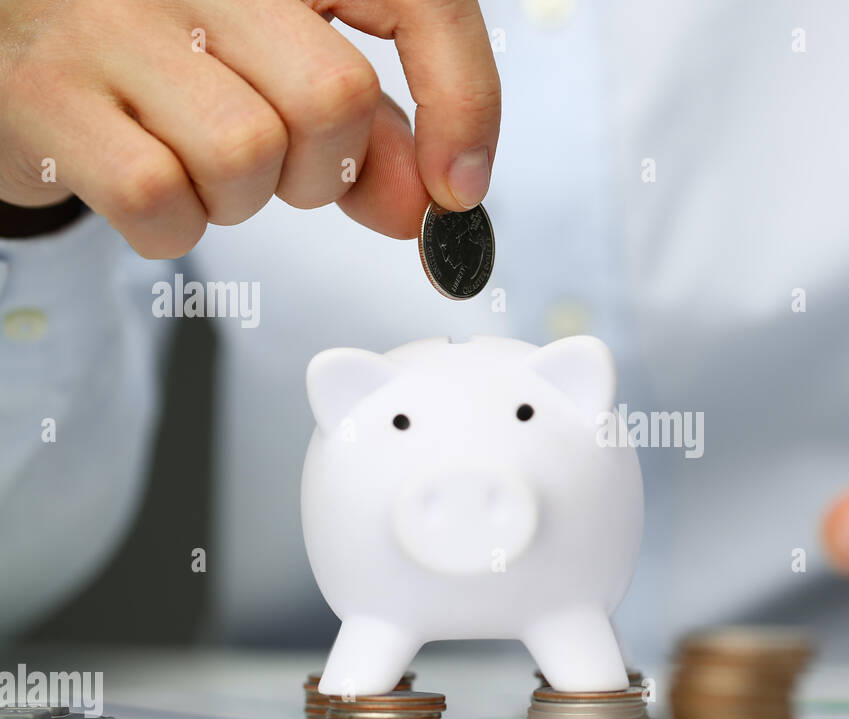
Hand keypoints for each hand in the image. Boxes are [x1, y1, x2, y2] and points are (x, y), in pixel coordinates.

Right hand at [0, 0, 499, 255]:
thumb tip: (424, 205)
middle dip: (323, 167)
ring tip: (194, 158)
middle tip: (276, 161)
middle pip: (334, 97)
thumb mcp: (279, 69)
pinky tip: (146, 182)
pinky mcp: (45, 92)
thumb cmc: (159, 54)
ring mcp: (109, 18)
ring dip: (242, 197)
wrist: (10, 40)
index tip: (458, 185)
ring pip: (249, 154)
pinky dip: (173, 226)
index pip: (419, 0)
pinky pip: (163, 201)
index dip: (462, 101)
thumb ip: (365, 131)